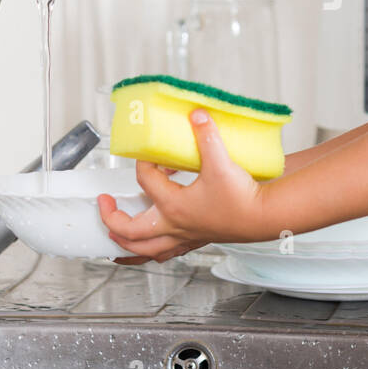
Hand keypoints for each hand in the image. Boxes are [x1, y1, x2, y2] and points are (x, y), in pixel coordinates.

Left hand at [96, 110, 266, 264]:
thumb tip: (196, 114)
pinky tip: (153, 249)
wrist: (263, 217)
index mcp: (173, 206)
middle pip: (131, 232)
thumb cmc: (242, 198)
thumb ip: (206, 136)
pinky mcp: (196, 240)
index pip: (145, 181)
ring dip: (127, 248)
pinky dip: (154, 254)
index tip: (148, 154)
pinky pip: (167, 253)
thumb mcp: (221, 161)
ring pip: (146, 251)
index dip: (143, 163)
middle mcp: (174, 225)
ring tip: (114, 244)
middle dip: (111, 220)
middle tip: (104, 205)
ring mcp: (184, 236)